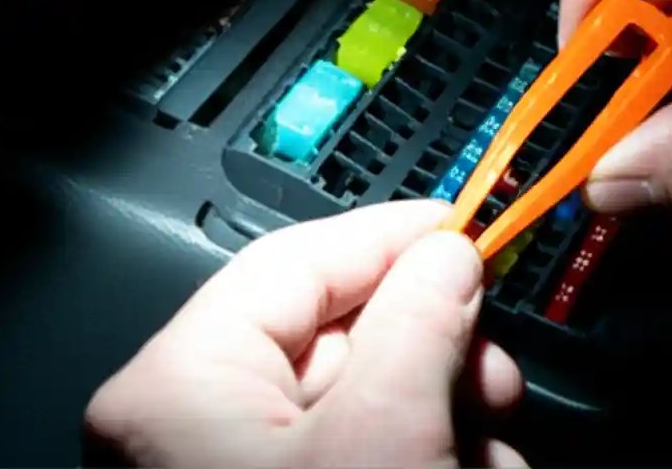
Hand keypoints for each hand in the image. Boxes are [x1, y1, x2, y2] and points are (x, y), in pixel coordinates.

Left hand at [84, 200, 526, 467]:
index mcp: (177, 386)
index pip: (295, 260)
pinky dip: (422, 458)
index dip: (391, 235)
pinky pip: (357, 453)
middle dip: (438, 355)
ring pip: (362, 403)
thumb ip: (419, 321)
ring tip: (490, 457)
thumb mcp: (385, 429)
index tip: (464, 227)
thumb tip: (447, 255)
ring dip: (448, 419)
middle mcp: (188, 425)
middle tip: (494, 370)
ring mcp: (228, 468)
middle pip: (338, 335)